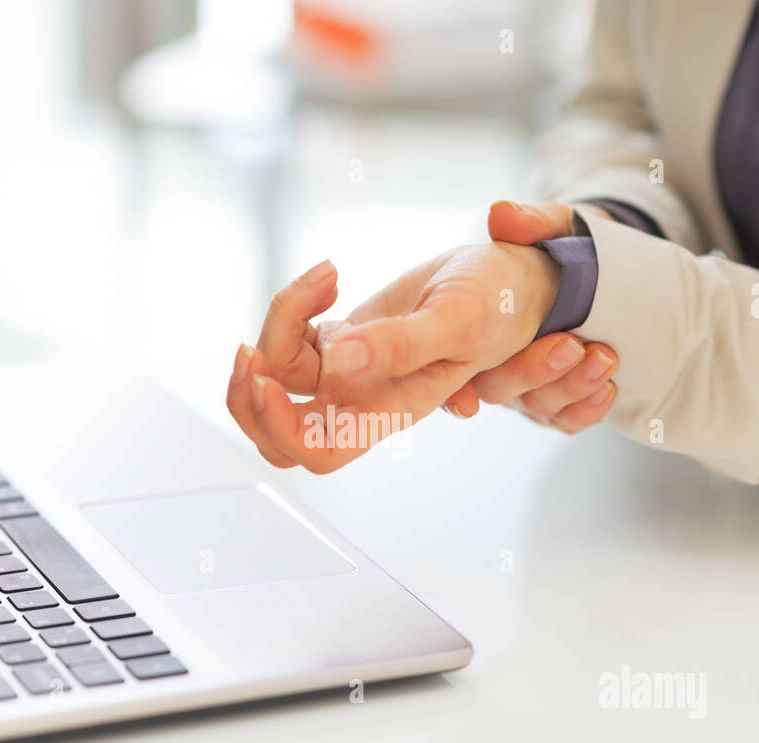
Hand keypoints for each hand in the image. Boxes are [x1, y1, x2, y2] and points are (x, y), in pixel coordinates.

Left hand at [226, 242, 559, 471]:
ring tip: (321, 279)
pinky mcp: (341, 336)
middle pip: (277, 433)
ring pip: (276, 379)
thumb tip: (337, 359)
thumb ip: (400, 345)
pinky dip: (294, 303)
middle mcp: (361, 398)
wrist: (510, 275)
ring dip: (275, 327)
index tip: (267, 380)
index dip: (280, 430)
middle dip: (248, 396)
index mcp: (388, 410)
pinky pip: (290, 336)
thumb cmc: (498, 306)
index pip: (316, 451)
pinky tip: (330, 275)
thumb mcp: (457, 322)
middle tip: (250, 349)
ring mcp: (347, 369)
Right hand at [442, 201, 618, 434]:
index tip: (467, 399)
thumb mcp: (553, 225)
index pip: (445, 365)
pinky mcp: (556, 401)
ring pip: (536, 406)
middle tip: (567, 345)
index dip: (451, 389)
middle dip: (532, 373)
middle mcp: (488, 362)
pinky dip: (586, 409)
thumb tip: (501, 215)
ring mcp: (522, 386)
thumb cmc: (562, 247)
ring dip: (570, 386)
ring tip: (602, 357)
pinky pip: (565, 419)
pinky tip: (607, 388)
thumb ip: (529, 222)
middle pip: (496, 388)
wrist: (601, 267)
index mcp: (467, 321)